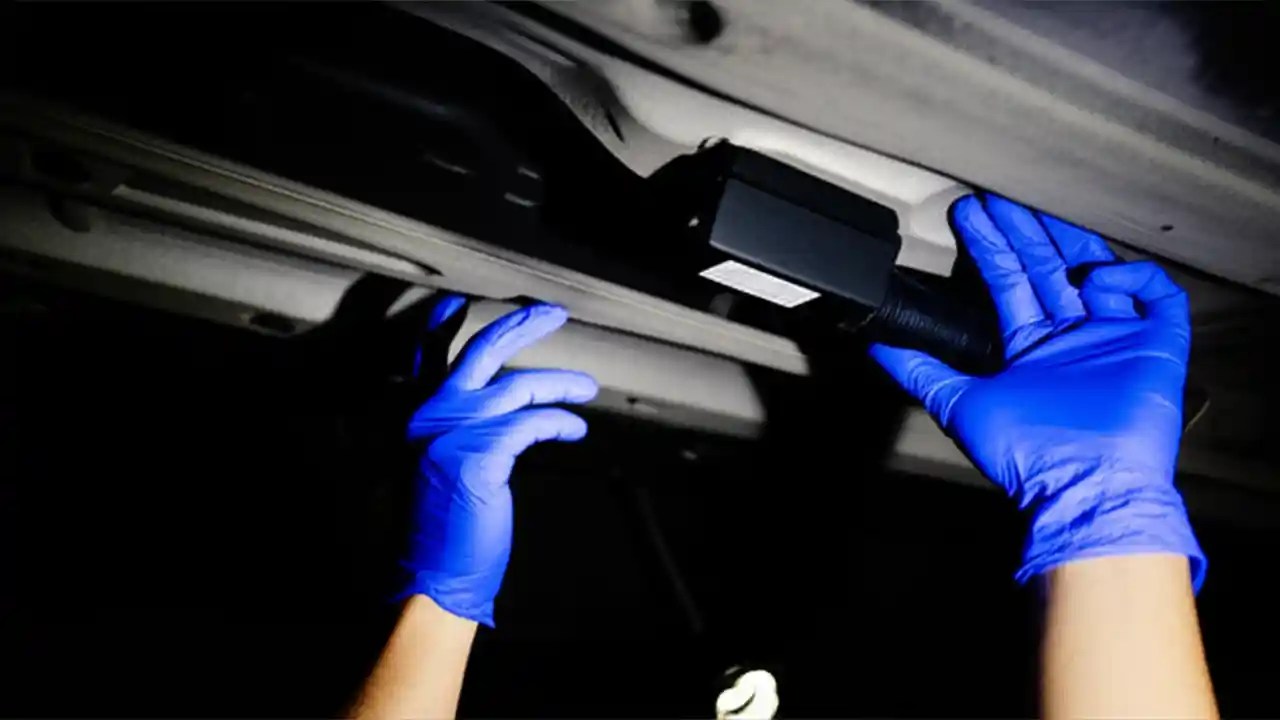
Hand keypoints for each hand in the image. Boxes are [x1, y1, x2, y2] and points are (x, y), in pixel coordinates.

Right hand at [402, 298, 598, 625]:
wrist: (430, 575)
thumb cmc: (440, 526)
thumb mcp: (437, 465)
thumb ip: (455, 428)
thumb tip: (498, 399)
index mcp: (416, 415)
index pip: (426, 354)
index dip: (442, 323)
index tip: (460, 302)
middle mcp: (429, 415)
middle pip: (482, 350)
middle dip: (523, 324)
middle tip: (555, 312)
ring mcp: (452, 433)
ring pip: (520, 386)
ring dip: (562, 383)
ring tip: (587, 387)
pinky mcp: (480, 456)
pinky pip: (533, 422)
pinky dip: (560, 420)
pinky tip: (574, 428)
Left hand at [872, 195, 1203, 588]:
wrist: (1085, 485)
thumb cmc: (1029, 456)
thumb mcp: (960, 404)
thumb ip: (919, 371)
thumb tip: (875, 345)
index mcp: (1031, 350)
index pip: (1010, 284)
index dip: (990, 249)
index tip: (969, 216)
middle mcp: (1072, 339)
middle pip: (1048, 270)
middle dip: (1023, 233)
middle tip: (997, 200)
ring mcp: (1114, 339)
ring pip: (1098, 271)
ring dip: (1068, 241)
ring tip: (1038, 213)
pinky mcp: (1155, 346)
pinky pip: (1157, 296)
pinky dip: (1131, 278)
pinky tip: (1098, 278)